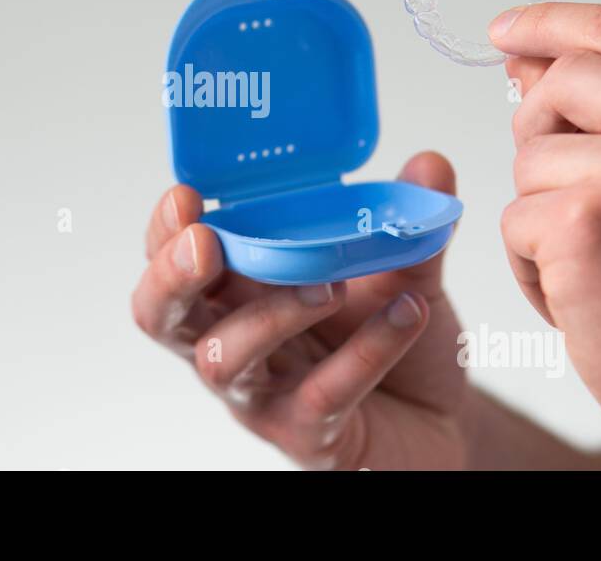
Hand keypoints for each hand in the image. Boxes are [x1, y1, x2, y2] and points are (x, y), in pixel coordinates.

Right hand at [131, 153, 471, 469]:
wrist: (438, 422)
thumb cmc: (389, 339)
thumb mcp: (399, 270)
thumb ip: (404, 220)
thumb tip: (429, 165)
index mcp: (238, 290)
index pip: (172, 258)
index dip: (164, 230)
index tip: (186, 195)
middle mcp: (234, 342)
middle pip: (162, 315)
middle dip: (172, 276)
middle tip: (204, 244)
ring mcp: (263, 395)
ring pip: (225, 358)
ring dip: (270, 313)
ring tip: (331, 284)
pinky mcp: (307, 435)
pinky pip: (321, 394)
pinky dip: (364, 350)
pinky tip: (406, 314)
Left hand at [490, 2, 600, 468]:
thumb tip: (528, 58)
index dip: (549, 23)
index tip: (504, 31)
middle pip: (560, 79)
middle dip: (542, 132)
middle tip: (578, 196)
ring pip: (529, 156)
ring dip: (542, 212)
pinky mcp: (586, 223)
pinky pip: (512, 217)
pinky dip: (531, 263)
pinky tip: (586, 293)